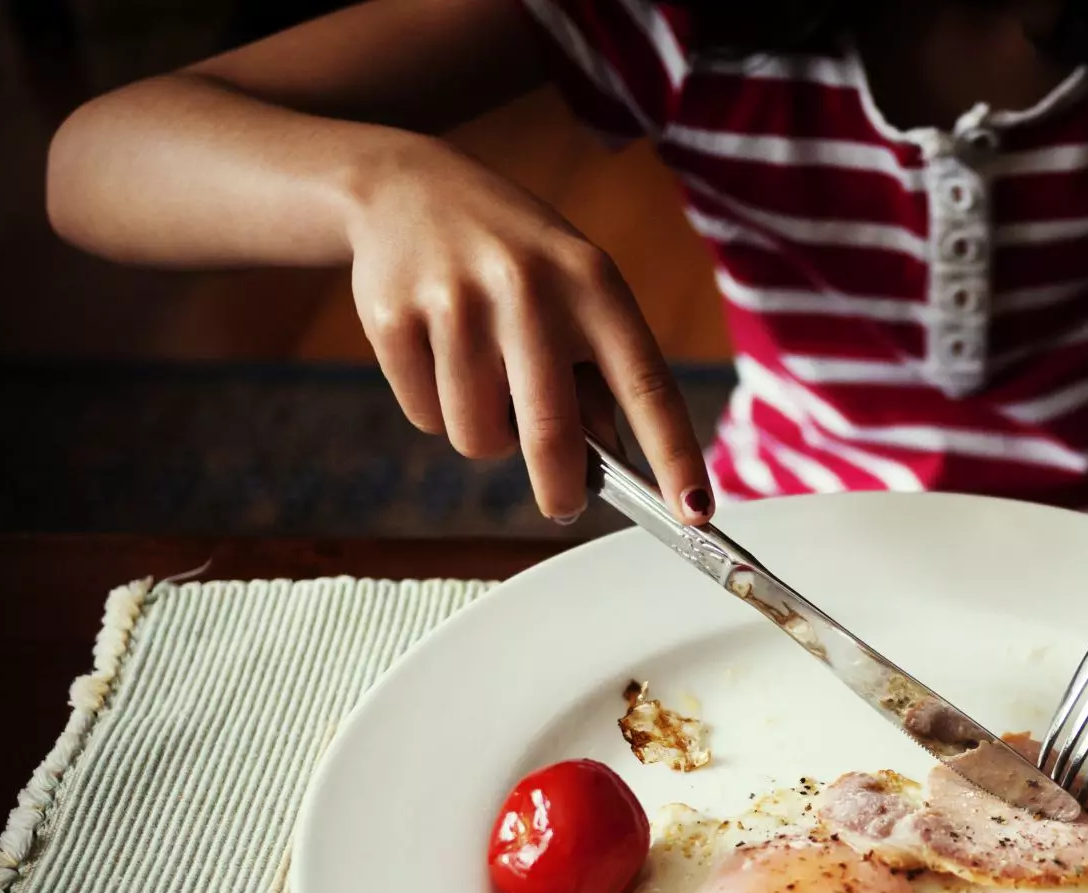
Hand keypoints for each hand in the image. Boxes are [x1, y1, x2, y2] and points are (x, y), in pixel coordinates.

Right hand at [344, 138, 711, 524]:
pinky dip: (435, 409)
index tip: (693, 510)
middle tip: (561, 504)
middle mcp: (528, 289)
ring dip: (486, 435)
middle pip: (552, 435)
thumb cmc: (514, 258)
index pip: (648, 385)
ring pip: (480, 438)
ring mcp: (456, 302)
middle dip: (560, 489)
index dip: (673, 455)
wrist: (405, 187)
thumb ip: (598, 371)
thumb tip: (618, 464)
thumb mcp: (574, 290)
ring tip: (482, 382)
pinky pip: (426, 417)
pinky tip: (436, 356)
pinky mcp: (394, 318)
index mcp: (592, 284)